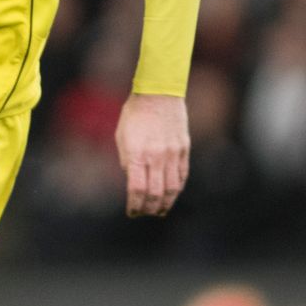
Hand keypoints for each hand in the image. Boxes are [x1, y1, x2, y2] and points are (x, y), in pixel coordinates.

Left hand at [114, 92, 189, 217]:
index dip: (134, 205)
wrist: (158, 92)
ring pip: (172, 189)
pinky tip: (171, 195)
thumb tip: (133, 181)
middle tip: (144, 213)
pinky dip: (177, 189)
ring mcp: (173, 153)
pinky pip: (182, 176)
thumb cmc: (135, 113)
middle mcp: (156, 156)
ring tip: (159, 211)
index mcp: (138, 153)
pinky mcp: (184, 149)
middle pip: (155, 193)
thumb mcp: (121, 136)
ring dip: (165, 204)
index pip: (137, 189)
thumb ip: (127, 161)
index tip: (131, 212)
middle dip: (148, 209)